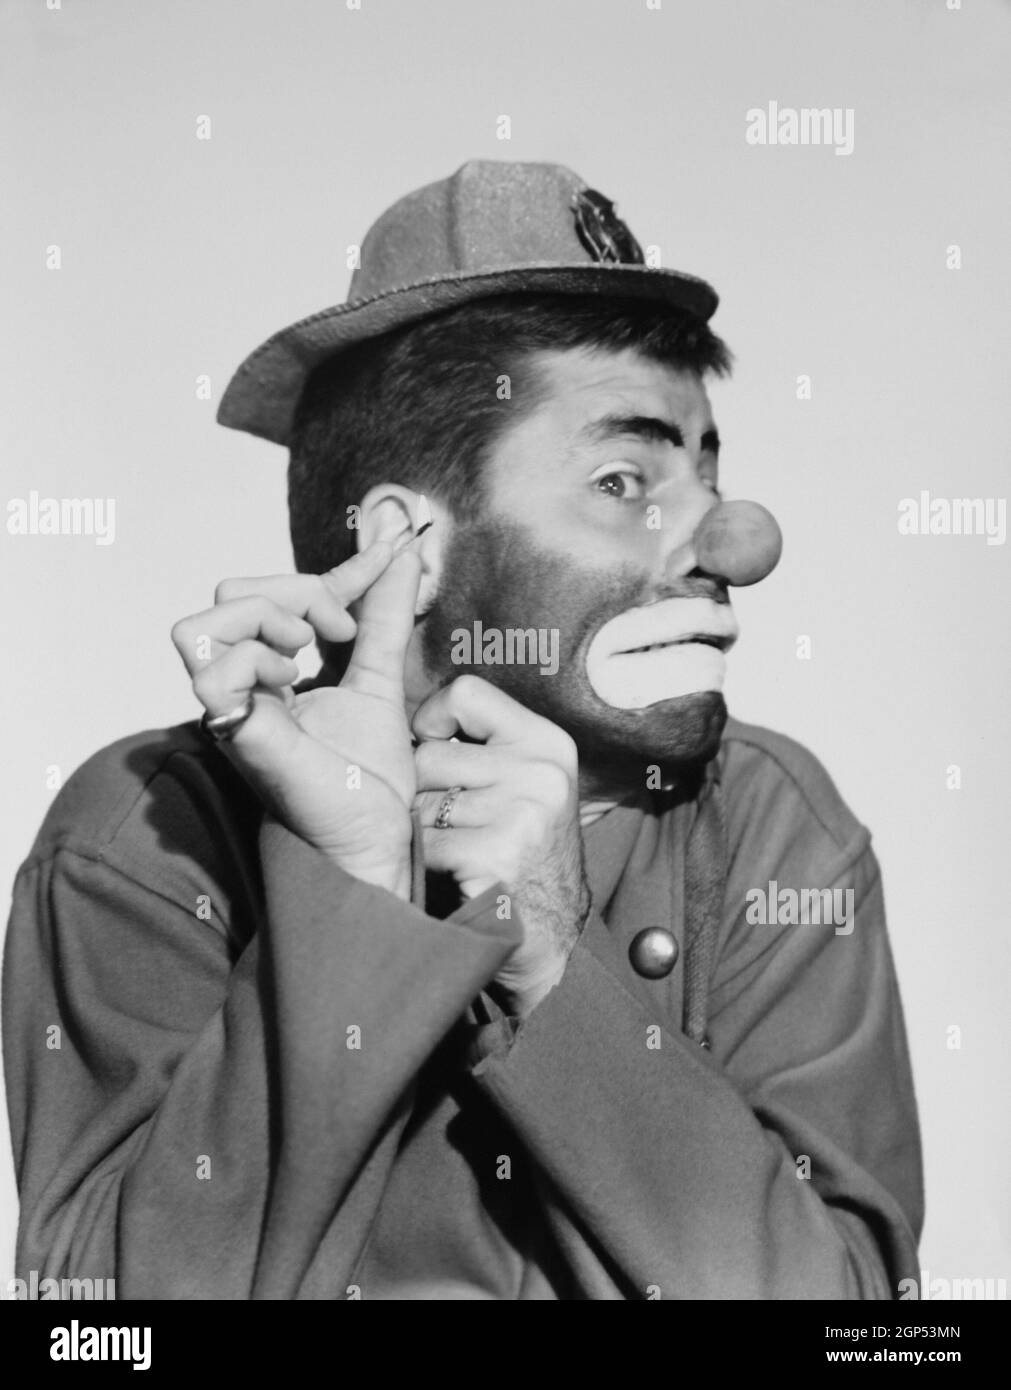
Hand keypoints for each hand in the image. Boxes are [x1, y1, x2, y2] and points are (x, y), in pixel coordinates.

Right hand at [171, 540, 420, 896]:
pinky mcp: (233, 730)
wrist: (373, 835)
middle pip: (232, 593)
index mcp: (272, 671)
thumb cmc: (368, 776)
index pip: (286, 592)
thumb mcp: (382, 676)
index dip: (340, 569)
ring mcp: (232, 707)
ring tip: (309, 650)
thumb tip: (405, 552)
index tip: (391, 549)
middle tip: (340, 628)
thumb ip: (386, 616)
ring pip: (204, 623)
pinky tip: (292, 677)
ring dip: (265, 618)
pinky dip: (255, 656)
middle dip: (295, 590)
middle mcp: (243, 685)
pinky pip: (212, 669)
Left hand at [412, 675, 590, 1014]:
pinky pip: (422, 844)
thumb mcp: (525, 786)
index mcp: (548, 744)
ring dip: (419, 832)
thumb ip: (483, 747)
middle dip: (421, 791)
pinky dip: (424, 865)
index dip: (433, 718)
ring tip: (454, 852)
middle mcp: (541, 772)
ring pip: (418, 801)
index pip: (466, 692)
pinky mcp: (496, 854)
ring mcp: (522, 812)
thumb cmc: (522, 857)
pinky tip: (452, 877)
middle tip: (449, 825)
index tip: (434, 746)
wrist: (548, 940)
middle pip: (428, 753)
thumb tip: (409, 715)